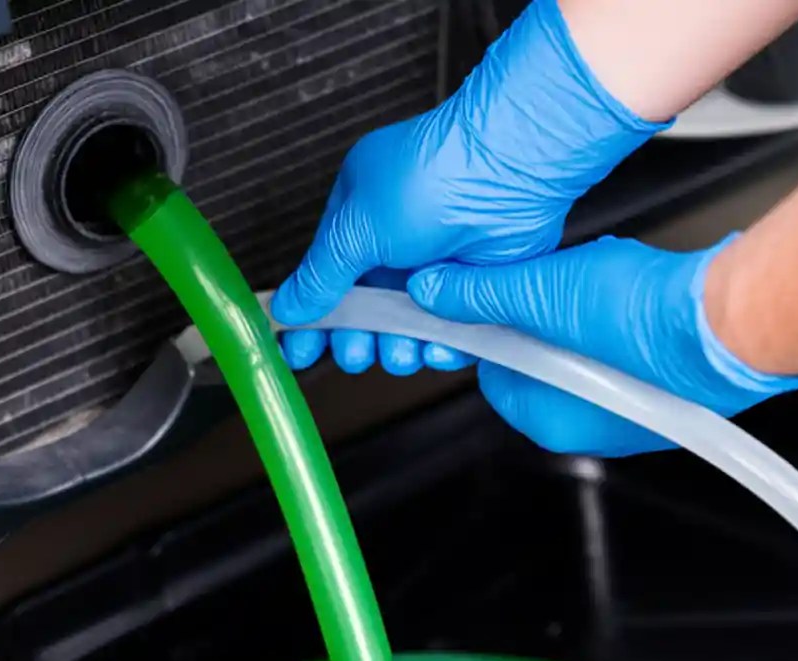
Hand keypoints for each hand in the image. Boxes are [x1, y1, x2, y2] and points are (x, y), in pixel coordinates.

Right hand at [272, 0, 668, 374]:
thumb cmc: (428, 178)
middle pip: (365, 310)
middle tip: (356, 355)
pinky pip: (450, 329)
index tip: (298, 352)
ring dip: (399, 346)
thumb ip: (321, 275)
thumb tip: (286, 307)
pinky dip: (442, 345)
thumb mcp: (357, 228)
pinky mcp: (474, 284)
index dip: (310, 317)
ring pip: (407, 325)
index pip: (325, 276)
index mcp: (359, 217)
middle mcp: (396, 242)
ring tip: (400, 354)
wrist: (512, 169)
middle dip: (358, 338)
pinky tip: (436, 349)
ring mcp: (437, 265)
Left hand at [406, 234, 797, 456]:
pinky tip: (639, 292)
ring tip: (603, 286)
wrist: (733, 323)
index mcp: (547, 419)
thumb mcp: (537, 295)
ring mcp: (634, 413)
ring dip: (586, 314)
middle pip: (538, 362)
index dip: (493, 328)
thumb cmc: (643, 325)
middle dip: (545, 317)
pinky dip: (629, 317)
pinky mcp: (672, 391)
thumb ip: (479, 294)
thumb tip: (433, 291)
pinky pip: (630, 350)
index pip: (492, 372)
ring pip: (585, 352)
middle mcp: (590, 428)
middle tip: (558, 286)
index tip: (497, 298)